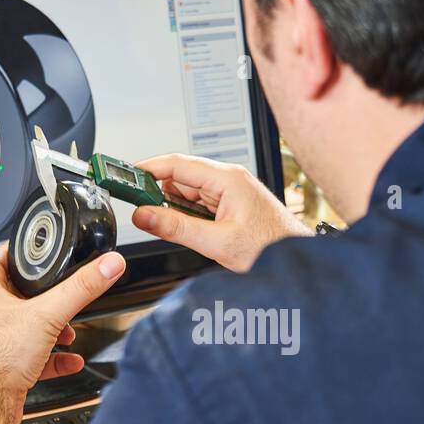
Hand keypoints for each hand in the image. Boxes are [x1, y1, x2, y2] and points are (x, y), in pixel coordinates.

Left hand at [0, 243, 125, 423]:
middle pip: (21, 296)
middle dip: (48, 297)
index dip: (19, 251)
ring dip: (54, 329)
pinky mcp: (9, 367)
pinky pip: (38, 357)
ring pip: (30, 327)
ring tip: (70, 332)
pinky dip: (57, 359)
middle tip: (65, 295)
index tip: (38, 248)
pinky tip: (72, 361)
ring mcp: (0, 342)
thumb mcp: (48, 314)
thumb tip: (107, 266)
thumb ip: (81, 289)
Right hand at [131, 154, 310, 272]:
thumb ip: (178, 228)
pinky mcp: (231, 205)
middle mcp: (229, 179)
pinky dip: (186, 214)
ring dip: (173, 207)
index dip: (146, 168)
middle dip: (157, 192)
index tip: (124, 175)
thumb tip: (146, 216)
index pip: (177, 163)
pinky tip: (186, 229)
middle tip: (136, 207)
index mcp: (228, 179)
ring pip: (188, 192)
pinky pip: (199, 203)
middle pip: (180, 177)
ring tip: (166, 225)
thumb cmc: (273, 247)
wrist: (298, 259)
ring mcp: (230, 192)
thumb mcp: (218, 242)